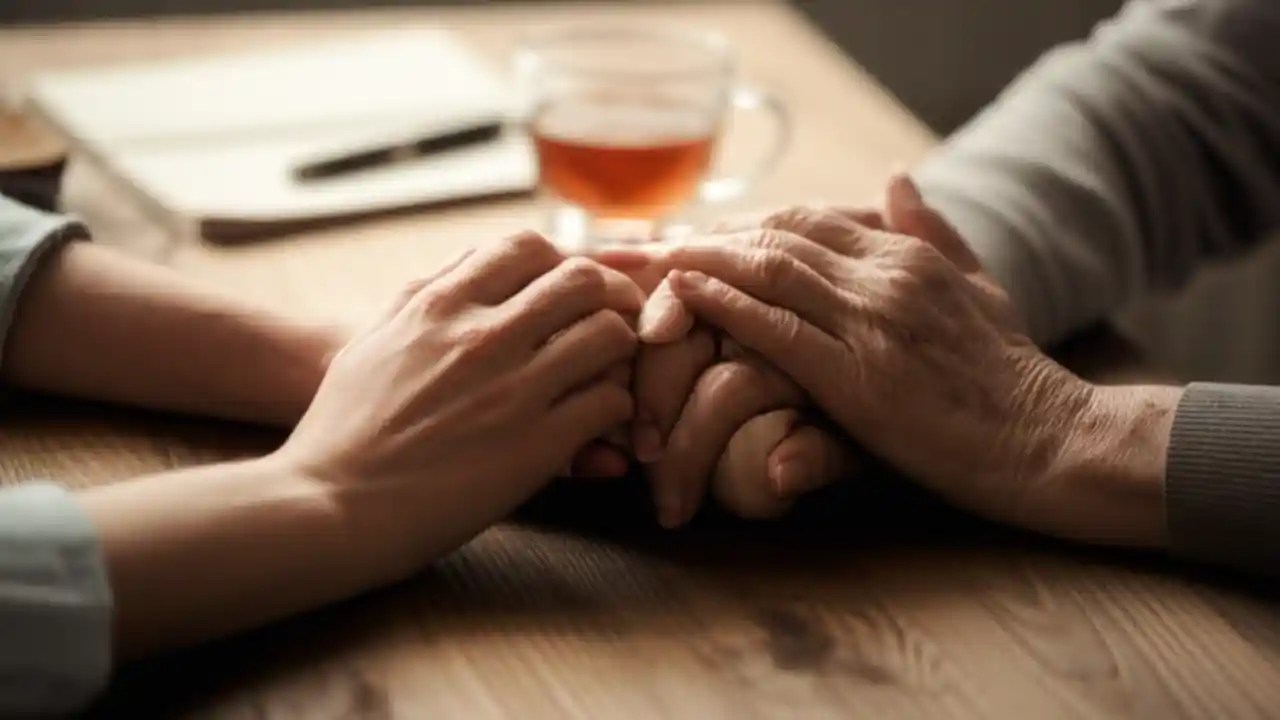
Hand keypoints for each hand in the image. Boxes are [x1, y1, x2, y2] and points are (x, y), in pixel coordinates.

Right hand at [276, 232, 642, 577]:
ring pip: (609, 335)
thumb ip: (419, 299)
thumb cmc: (341, 432)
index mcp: (439, 305)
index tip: (569, 286)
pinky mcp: (538, 446)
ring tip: (613, 371)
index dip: (560, 260)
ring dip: (621, 349)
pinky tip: (602, 421)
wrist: (331, 508)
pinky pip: (609, 403)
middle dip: (610, 293)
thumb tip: (463, 268)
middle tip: (618, 319)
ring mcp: (514, 389)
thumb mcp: (371, 343)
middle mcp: (482, 336)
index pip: (526, 247)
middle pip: (582, 279)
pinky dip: (616, 407)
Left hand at [645, 175, 1176, 545]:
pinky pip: (777, 328)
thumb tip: (896, 177)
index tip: (691, 235)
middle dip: (702, 239)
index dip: (740, 225)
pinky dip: (724, 304)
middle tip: (645, 246)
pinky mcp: (860, 378)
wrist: (1051, 439)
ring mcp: (872, 322)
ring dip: (698, 262)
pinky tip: (683, 293)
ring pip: (768, 271)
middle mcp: (884, 276)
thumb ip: (932, 231)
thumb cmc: (1011, 373)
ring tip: (644, 262)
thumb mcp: (980, 285)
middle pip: (773, 236)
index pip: (804, 220)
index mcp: (906, 256)